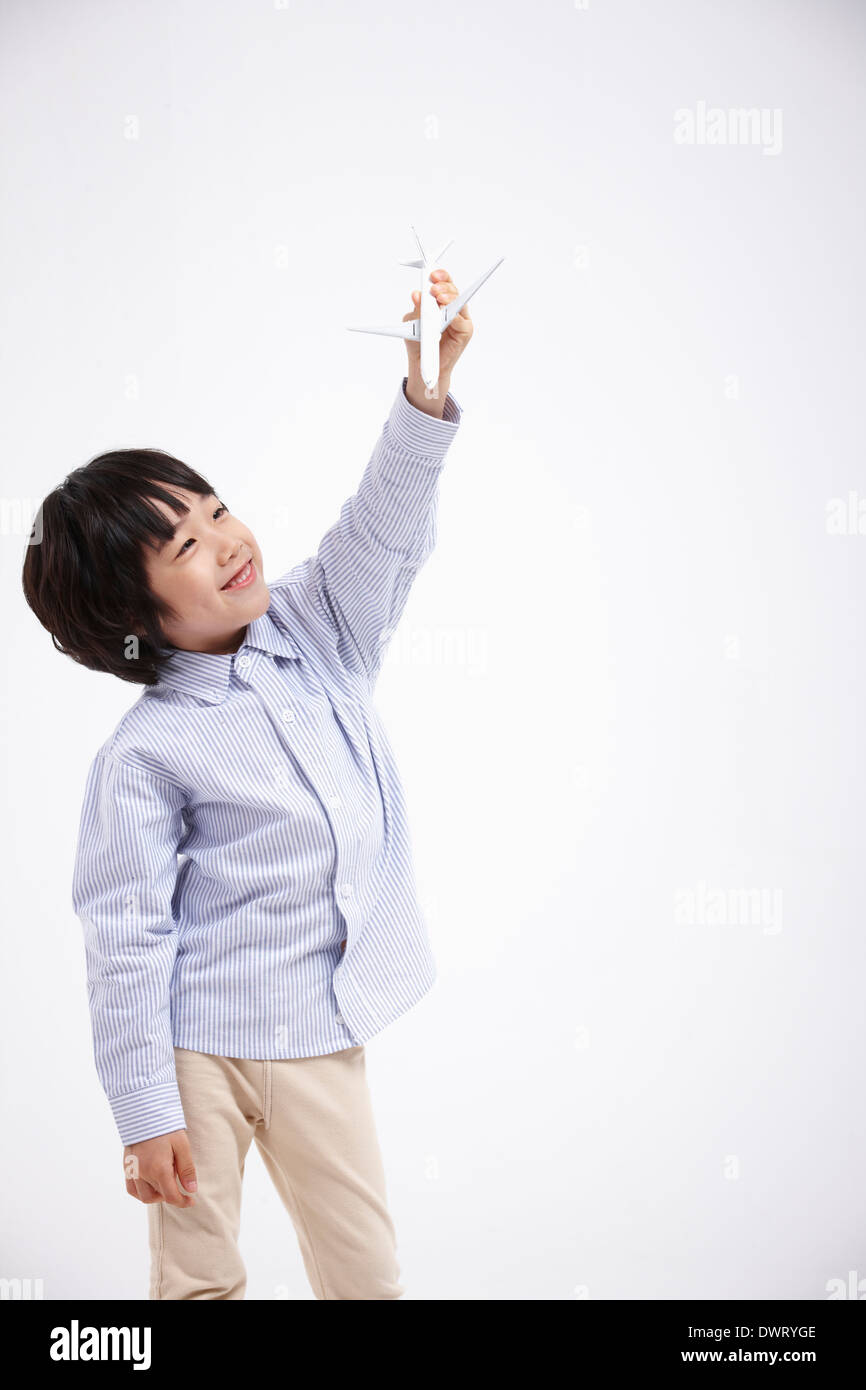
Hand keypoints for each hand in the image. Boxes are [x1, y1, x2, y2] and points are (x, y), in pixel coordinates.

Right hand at [123, 1129, 197, 1206]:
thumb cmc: (166, 1127)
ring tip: (166, 1184)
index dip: (183, 1201)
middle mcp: (143, 1173)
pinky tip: (151, 1183)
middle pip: (157, 1197)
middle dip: (170, 1196)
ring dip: (155, 1196)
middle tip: (179, 1188)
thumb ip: (186, 1169)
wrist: (145, 1111)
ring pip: (143, 1196)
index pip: (171, 1196)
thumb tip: (191, 1189)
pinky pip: (131, 1188)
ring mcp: (133, 1170)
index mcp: (159, 1169)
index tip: (191, 1200)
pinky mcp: (126, 1165)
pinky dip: (141, 1191)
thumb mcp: (182, 1146)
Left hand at [403, 267, 473, 387]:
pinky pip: (462, 322)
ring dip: (449, 298)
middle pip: (454, 290)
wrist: (422, 365)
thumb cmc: (419, 343)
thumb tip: (417, 295)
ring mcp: (461, 319)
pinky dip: (454, 317)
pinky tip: (446, 314)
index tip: (432, 274)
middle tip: (433, 288)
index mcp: (441, 302)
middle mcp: (453, 308)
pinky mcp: (466, 332)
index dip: (441, 276)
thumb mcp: (412, 322)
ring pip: (459, 303)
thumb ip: (416, 309)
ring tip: (438, 298)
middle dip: (444, 286)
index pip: (444, 284)